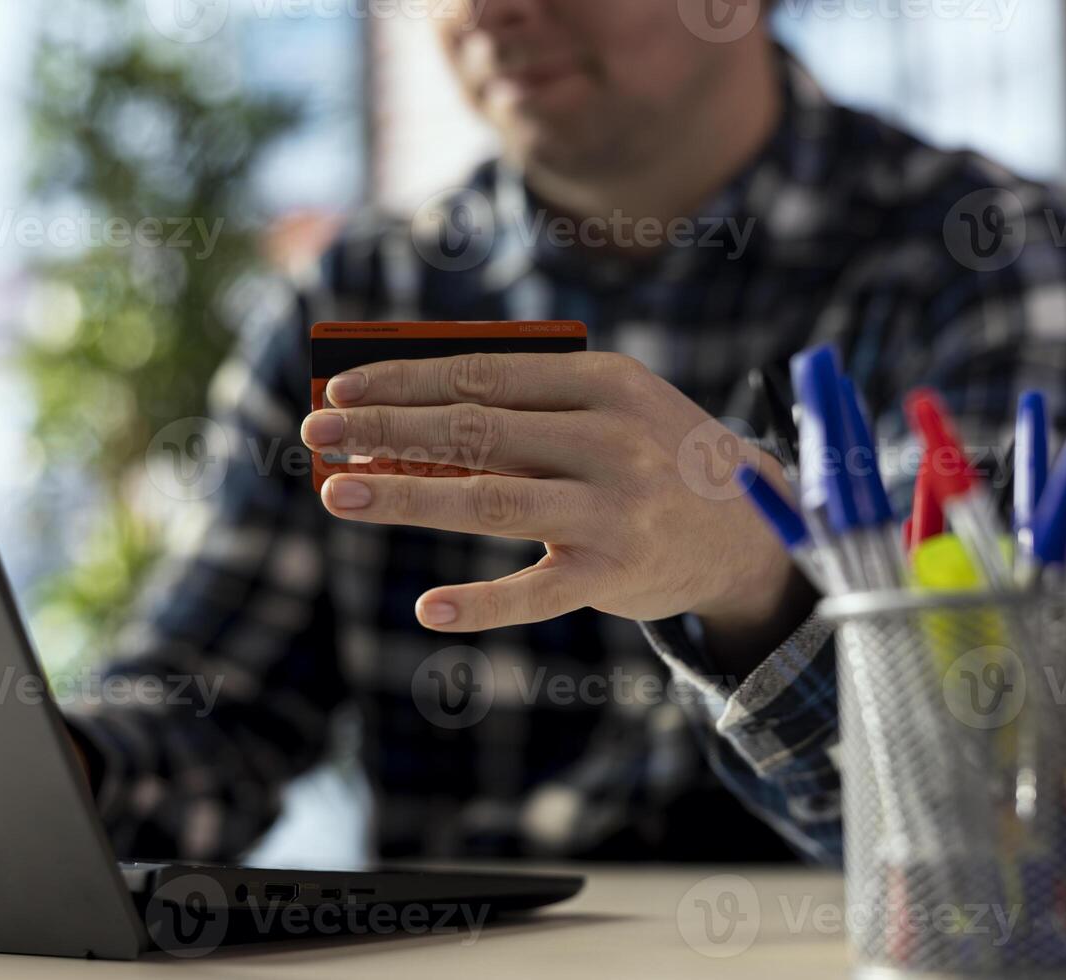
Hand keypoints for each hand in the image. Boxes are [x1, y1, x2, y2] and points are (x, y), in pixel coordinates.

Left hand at [301, 353, 804, 652]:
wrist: (748, 526)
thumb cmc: (649, 455)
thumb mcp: (608, 407)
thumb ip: (527, 402)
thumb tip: (406, 413)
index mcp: (602, 381)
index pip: (483, 375)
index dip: (405, 381)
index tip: (341, 390)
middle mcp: (609, 438)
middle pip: (475, 431)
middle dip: (387, 431)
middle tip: (317, 435)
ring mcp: (613, 508)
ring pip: (491, 500)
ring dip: (406, 497)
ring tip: (338, 493)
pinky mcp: (616, 572)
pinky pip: (538, 591)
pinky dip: (483, 603)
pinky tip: (430, 609)